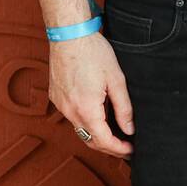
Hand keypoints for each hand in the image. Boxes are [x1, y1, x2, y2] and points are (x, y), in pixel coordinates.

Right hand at [49, 33, 133, 157]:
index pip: (103, 141)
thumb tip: (129, 129)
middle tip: (125, 147)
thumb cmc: (93, 52)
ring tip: (115, 133)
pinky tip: (98, 116)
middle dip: (108, 147)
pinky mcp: (56, 97)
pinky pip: (72, 117)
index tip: (130, 151)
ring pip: (80, 129)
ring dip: (96, 135)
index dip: (119, 149)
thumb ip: (124, 107)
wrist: (69, 35)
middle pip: (89, 140)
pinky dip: (86, 122)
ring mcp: (60, 105)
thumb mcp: (116, 79)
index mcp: (86, 109)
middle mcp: (69, 111)